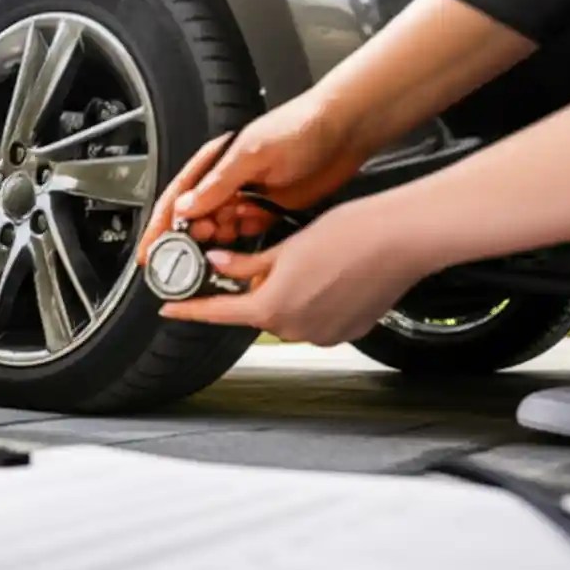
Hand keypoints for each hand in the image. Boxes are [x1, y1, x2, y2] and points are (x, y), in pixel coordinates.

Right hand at [137, 92, 368, 263]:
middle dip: (188, 239)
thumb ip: (217, 185)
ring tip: (221, 245)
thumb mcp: (252, 155)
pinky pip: (245, 232)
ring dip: (217, 241)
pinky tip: (248, 237)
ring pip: (219, 229)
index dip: (159, 227)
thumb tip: (184, 210)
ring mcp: (246, 196)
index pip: (176, 198)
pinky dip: (243, 239)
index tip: (149, 254)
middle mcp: (225, 180)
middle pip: (194, 218)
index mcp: (213, 162)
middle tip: (189, 256)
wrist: (345, 130)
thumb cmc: (299, 129)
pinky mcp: (267, 209)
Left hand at [158, 202, 438, 345]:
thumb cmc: (348, 235)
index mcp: (271, 308)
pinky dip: (314, 301)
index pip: (217, 313)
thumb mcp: (283, 246)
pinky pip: (317, 319)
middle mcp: (295, 329)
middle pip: (257, 312)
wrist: (400, 239)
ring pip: (289, 315)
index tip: (169, 310)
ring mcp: (323, 334)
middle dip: (254, 291)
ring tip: (309, 263)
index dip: (189, 310)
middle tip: (265, 264)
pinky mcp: (347, 331)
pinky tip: (329, 277)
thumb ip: (245, 264)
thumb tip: (219, 263)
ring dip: (286, 295)